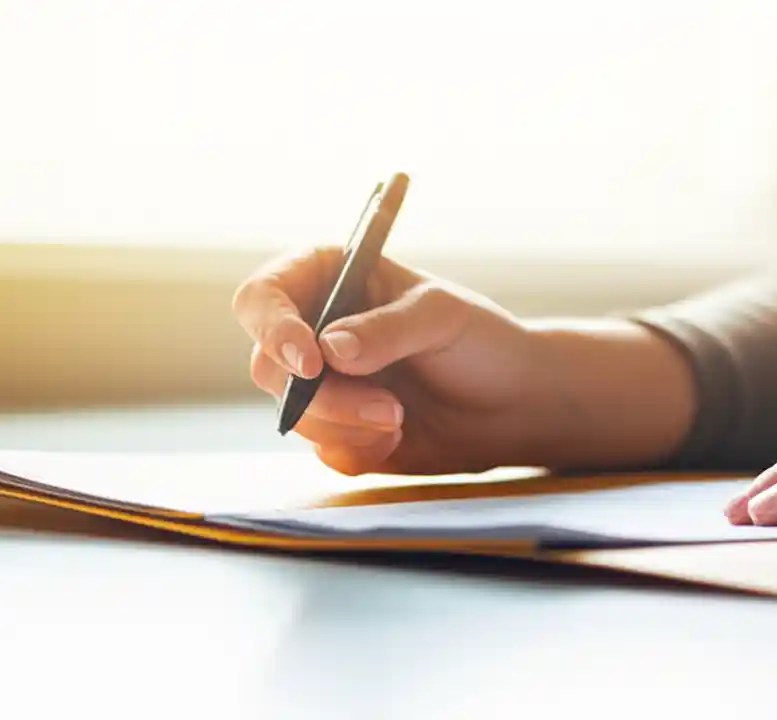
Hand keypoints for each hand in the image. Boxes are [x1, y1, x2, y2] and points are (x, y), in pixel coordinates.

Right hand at [233, 247, 561, 474]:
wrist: (512, 405)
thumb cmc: (481, 341)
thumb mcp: (442, 318)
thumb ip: (387, 330)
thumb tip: (329, 349)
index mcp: (329, 279)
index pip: (263, 296)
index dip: (273, 327)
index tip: (310, 362)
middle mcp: (314, 330)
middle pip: (269, 365)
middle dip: (325, 396)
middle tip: (389, 407)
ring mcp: (322, 384)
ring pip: (294, 414)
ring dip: (348, 425)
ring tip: (400, 418)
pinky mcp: (336, 431)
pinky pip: (322, 450)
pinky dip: (360, 450)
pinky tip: (399, 436)